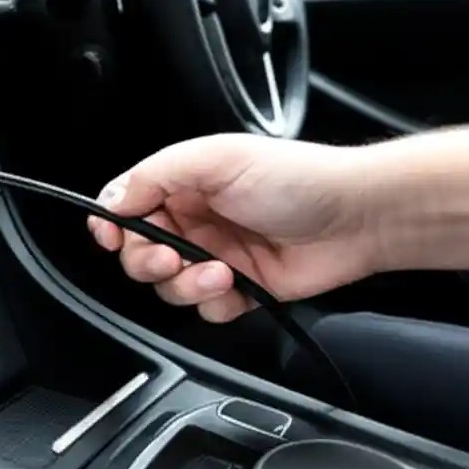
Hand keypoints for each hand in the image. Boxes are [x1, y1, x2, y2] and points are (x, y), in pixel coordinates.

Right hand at [87, 134, 380, 321]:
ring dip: (185, 285)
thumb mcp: (217, 158)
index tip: (111, 237)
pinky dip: (216, 304)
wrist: (357, 218)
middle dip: (146, 261)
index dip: (112, 226)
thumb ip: (155, 175)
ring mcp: (215, 256)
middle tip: (168, 258)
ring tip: (219, 272)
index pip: (126, 207)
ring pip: (168, 287)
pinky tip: (238, 288)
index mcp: (183, 184)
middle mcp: (194, 220)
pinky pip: (205, 310)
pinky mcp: (239, 290)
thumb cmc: (297, 178)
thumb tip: (112, 202)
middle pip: (139, 253)